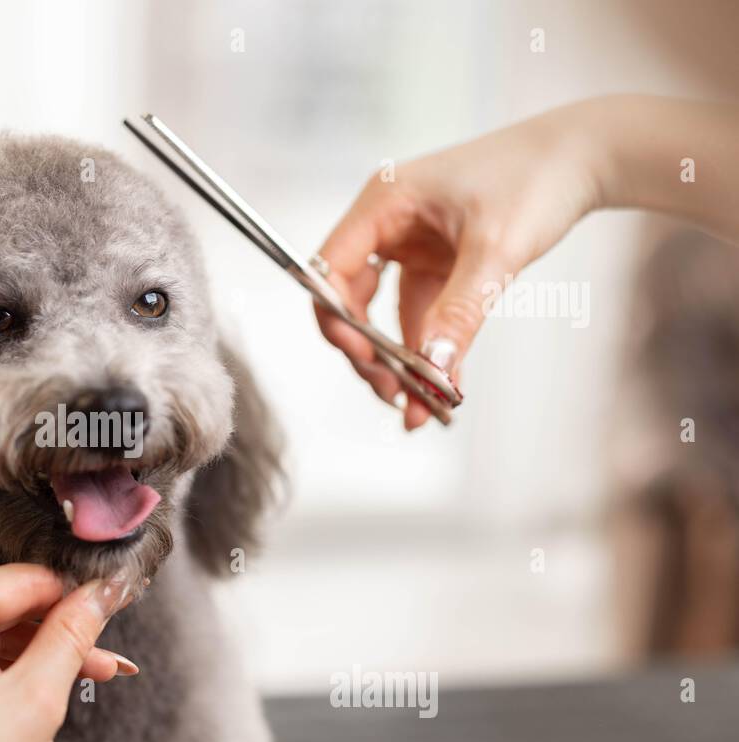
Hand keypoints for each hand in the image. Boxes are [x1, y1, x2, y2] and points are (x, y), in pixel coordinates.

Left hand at [0, 563, 135, 741]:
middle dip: (55, 630)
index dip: (67, 591)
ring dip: (35, 652)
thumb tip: (101, 592)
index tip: (110, 594)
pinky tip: (48, 683)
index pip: (11, 583)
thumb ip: (71, 634)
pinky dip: (2, 670)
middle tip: (108, 643)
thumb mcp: (34, 698)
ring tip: (96, 670)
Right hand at [315, 100, 603, 428]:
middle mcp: (387, 225)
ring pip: (383, 317)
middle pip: (349, 300)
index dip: (336, 317)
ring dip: (396, 363)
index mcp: (383, 203)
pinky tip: (439, 389)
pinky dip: (426, 353)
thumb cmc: (539, 177)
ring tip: (417, 407)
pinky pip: (419, 318)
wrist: (587, 157)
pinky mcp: (437, 266)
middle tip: (394, 394)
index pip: (329, 268)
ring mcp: (410, 247)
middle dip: (367, 352)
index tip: (366, 358)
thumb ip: (458, 310)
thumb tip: (428, 371)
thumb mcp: (497, 248)